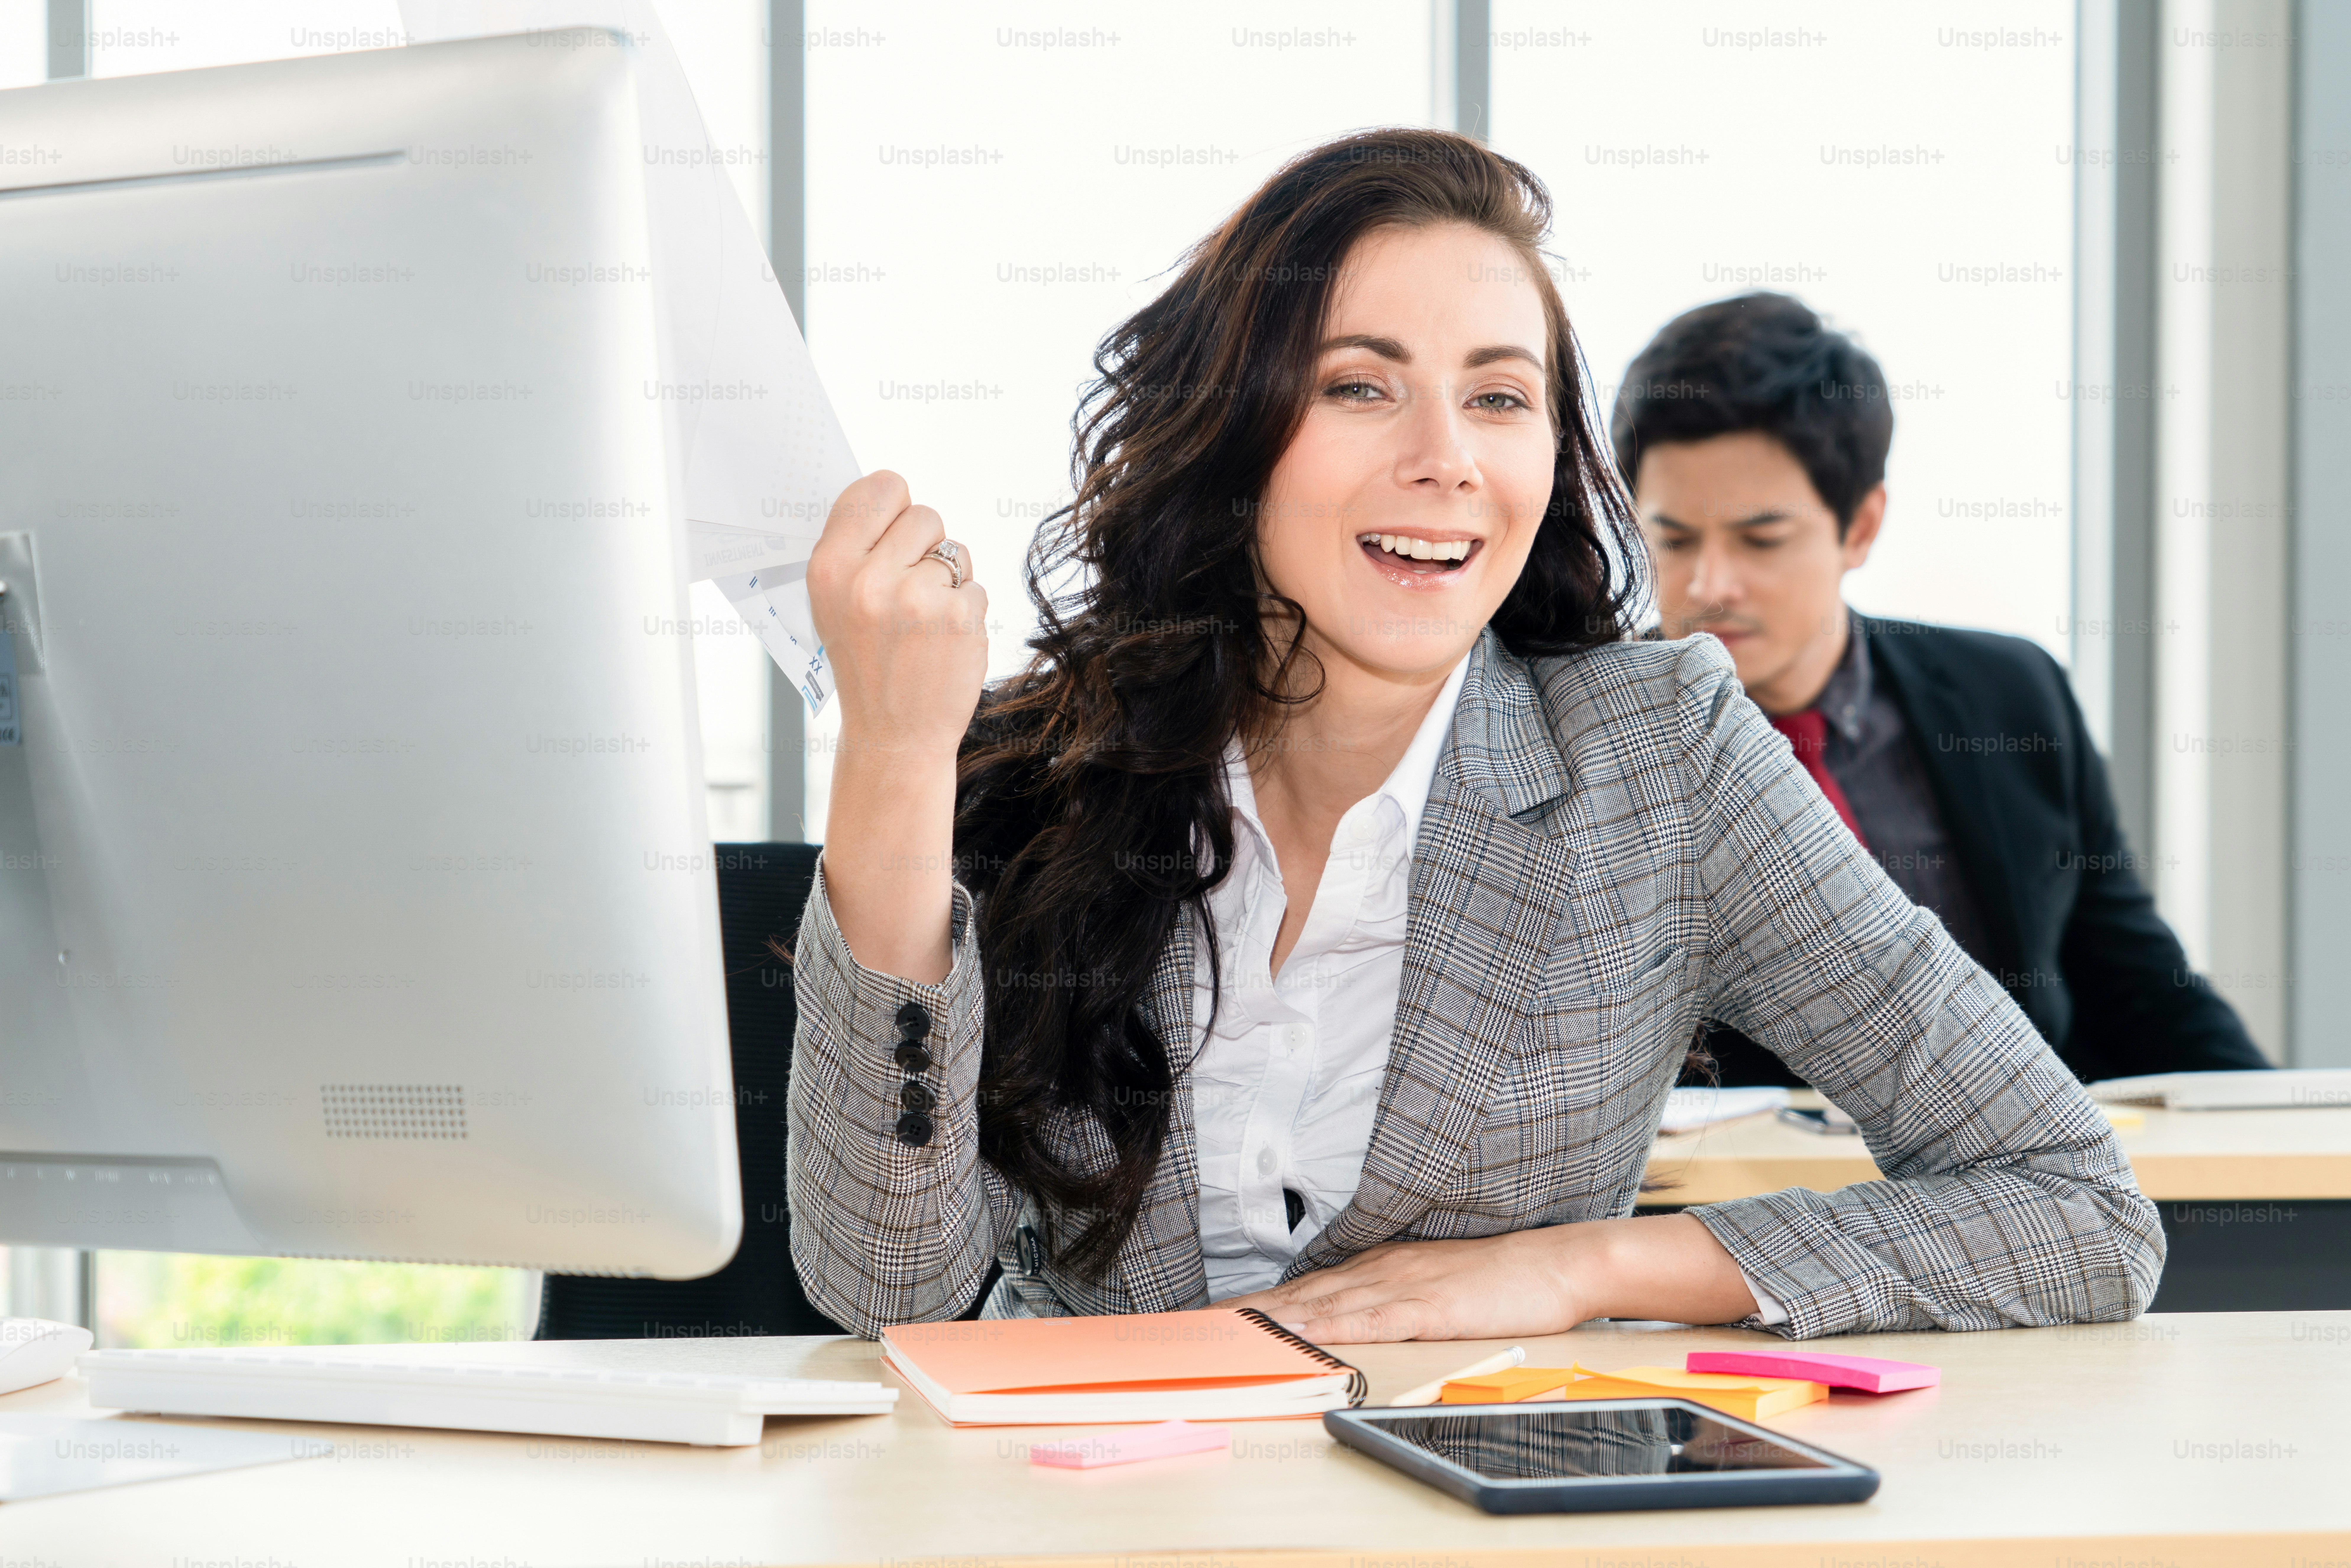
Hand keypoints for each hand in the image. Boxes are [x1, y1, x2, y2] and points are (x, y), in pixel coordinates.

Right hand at [806, 470, 989, 762]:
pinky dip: (968, 612)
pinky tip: (943, 642)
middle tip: (910, 588)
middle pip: (924, 514)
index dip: (895, 502)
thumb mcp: (835, 604)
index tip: (895, 523)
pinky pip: (977, 587)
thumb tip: (892, 493)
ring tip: (924, 621)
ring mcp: (917, 599)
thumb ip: (857, 548)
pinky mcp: (960, 618)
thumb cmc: (867, 663)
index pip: (878, 488)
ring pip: (956, 551)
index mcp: (830, 568)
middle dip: (925, 546)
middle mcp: (869, 579)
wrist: (894, 736)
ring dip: (949, 580)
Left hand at [1219, 1215, 1760, 1343]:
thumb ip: (1388, 1302)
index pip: (1303, 1290)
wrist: (1555, 1264)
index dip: (1254, 1305)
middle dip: (1243, 1312)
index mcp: (1379, 1269)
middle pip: (1297, 1294)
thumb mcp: (1431, 1288)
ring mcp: (1401, 1287)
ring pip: (1322, 1303)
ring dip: (1271, 1317)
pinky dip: (1328, 1326)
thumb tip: (1346, 1320)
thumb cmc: (1498, 1281)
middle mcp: (1380, 1272)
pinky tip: (1299, 1332)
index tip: (1210, 1319)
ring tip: (1224, 1331)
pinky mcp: (1427, 1306)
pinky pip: (1368, 1318)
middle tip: (1192, 1327)